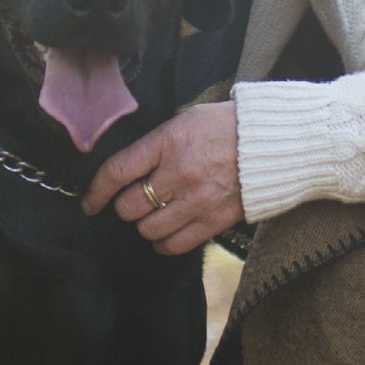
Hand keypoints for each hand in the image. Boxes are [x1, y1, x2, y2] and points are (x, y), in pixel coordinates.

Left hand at [82, 102, 242, 255]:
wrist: (274, 142)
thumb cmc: (228, 126)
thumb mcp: (187, 119)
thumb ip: (158, 143)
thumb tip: (130, 167)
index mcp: (169, 142)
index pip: (118, 172)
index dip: (97, 191)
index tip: (90, 202)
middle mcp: (179, 173)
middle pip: (129, 206)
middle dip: (124, 207)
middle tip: (131, 202)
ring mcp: (198, 200)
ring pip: (148, 229)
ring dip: (144, 225)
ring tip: (152, 216)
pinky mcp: (215, 221)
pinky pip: (175, 245)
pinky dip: (164, 243)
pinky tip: (166, 233)